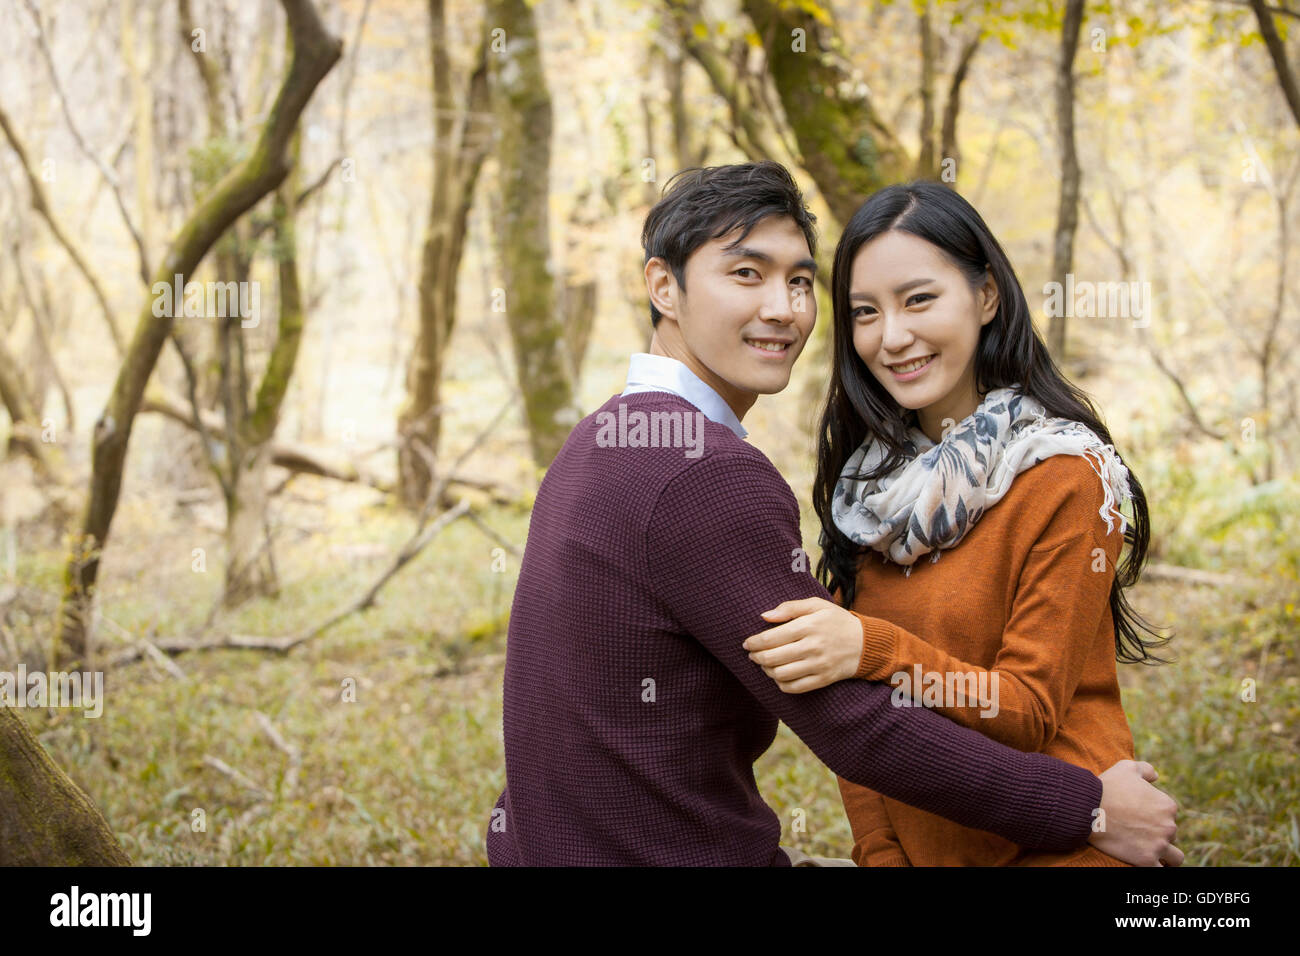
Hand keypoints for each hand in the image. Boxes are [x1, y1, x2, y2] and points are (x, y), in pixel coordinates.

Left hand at [742, 597, 862, 693]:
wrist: (866, 643)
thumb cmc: (837, 621)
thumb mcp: (817, 605)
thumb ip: (790, 607)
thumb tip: (764, 616)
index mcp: (808, 626)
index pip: (771, 638)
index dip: (754, 642)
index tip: (747, 643)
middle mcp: (812, 647)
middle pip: (772, 658)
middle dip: (756, 657)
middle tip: (753, 655)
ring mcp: (818, 665)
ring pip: (780, 674)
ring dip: (767, 671)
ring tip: (765, 664)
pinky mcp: (823, 680)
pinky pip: (794, 687)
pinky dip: (781, 684)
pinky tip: (779, 676)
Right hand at [1089, 759, 1182, 866]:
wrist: (1088, 808)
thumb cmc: (1107, 786)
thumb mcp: (1126, 768)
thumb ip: (1146, 769)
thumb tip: (1156, 776)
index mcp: (1167, 805)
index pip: (1169, 814)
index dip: (1154, 814)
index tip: (1139, 815)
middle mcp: (1169, 826)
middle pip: (1171, 834)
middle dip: (1158, 833)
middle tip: (1138, 831)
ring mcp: (1159, 845)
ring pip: (1175, 857)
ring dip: (1167, 855)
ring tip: (1153, 852)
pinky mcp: (1147, 860)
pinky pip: (1161, 870)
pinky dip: (1156, 867)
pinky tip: (1147, 863)